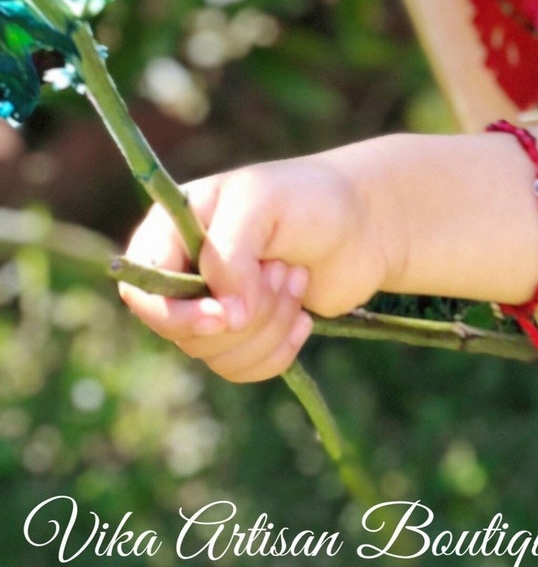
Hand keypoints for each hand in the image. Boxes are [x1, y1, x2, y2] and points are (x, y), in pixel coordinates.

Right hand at [115, 151, 390, 383]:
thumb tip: (226, 318)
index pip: (142, 288)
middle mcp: (185, 271)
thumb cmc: (311, 198)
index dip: (175, 313)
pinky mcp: (247, 334)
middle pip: (183, 331)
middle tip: (284, 269)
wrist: (366, 222)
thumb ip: (229, 254)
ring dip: (269, 325)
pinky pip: (245, 369)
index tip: (225, 315)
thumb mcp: (263, 202)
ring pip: (217, 354)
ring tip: (296, 278)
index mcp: (173, 228)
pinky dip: (280, 349)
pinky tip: (305, 316)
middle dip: (246, 313)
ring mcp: (215, 306)